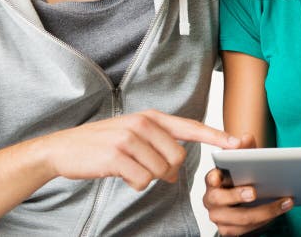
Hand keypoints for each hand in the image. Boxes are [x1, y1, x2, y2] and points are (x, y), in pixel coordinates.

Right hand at [42, 109, 238, 190]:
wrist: (64, 148)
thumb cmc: (103, 143)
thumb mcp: (133, 133)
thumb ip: (160, 143)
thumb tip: (178, 169)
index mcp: (152, 117)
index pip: (191, 127)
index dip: (215, 136)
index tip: (236, 143)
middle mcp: (143, 124)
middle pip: (178, 158)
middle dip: (169, 171)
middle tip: (149, 169)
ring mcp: (129, 139)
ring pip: (160, 171)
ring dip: (149, 178)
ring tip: (130, 168)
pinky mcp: (116, 156)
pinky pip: (141, 181)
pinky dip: (134, 184)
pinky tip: (120, 174)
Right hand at [203, 134, 292, 235]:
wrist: (247, 200)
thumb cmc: (244, 176)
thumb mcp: (246, 161)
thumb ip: (246, 148)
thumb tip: (246, 138)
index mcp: (213, 180)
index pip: (210, 178)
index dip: (213, 177)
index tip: (218, 175)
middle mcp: (212, 200)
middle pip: (220, 200)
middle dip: (237, 196)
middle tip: (254, 192)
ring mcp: (219, 217)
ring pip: (239, 219)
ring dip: (264, 211)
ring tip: (285, 201)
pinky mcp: (228, 230)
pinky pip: (245, 230)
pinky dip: (265, 221)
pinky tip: (280, 211)